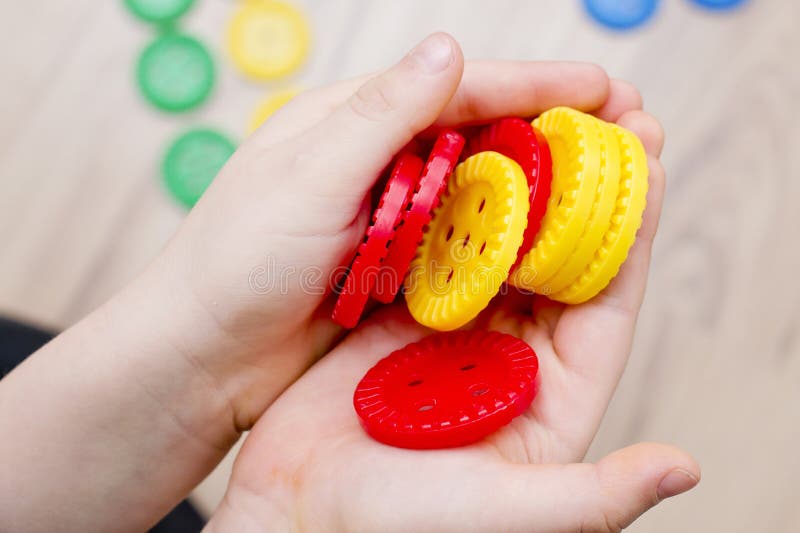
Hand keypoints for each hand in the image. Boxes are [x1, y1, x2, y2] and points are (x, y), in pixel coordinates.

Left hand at [152, 33, 619, 430]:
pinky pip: (461, 240)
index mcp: (349, 122)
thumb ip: (380, 117)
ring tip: (601, 181)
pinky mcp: (391, 264)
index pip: (455, 90)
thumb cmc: (235, 263)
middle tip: (624, 128)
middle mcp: (374, 161)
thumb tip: (446, 48)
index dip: (532, 84)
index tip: (602, 86)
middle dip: (550, 129)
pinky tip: (545, 239)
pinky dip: (503, 235)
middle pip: (478, 133)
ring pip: (477, 187)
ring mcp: (386, 215)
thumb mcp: (307, 179)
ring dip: (537, 183)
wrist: (202, 355)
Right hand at [204, 78, 699, 531]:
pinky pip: (442, 249)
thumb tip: (684, 469)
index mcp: (550, 397)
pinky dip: (457, 204)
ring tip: (540, 118)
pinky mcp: (404, 314)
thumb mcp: (508, 511)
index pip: (606, 303)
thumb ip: (593, 494)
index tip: (648, 164)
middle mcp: (511, 358)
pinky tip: (467, 155)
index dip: (631, 233)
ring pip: (503, 245)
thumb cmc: (399, 526)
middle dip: (585, 192)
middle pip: (562, 262)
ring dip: (525, 186)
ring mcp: (455, 331)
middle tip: (604, 120)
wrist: (297, 513)